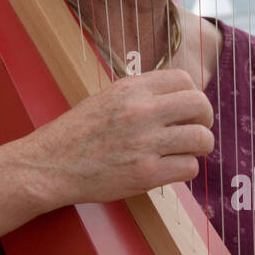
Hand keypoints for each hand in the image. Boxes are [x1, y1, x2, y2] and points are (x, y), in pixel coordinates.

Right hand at [18, 69, 214, 208]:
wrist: (49, 166)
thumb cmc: (77, 134)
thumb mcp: (107, 98)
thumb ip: (141, 94)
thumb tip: (180, 96)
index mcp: (131, 89)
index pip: (184, 80)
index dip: (192, 94)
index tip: (186, 109)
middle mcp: (141, 112)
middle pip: (200, 105)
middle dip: (204, 119)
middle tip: (195, 129)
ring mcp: (145, 143)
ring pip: (201, 139)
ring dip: (199, 147)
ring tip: (185, 151)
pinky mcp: (146, 174)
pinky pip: (189, 167)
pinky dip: (185, 168)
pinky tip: (170, 168)